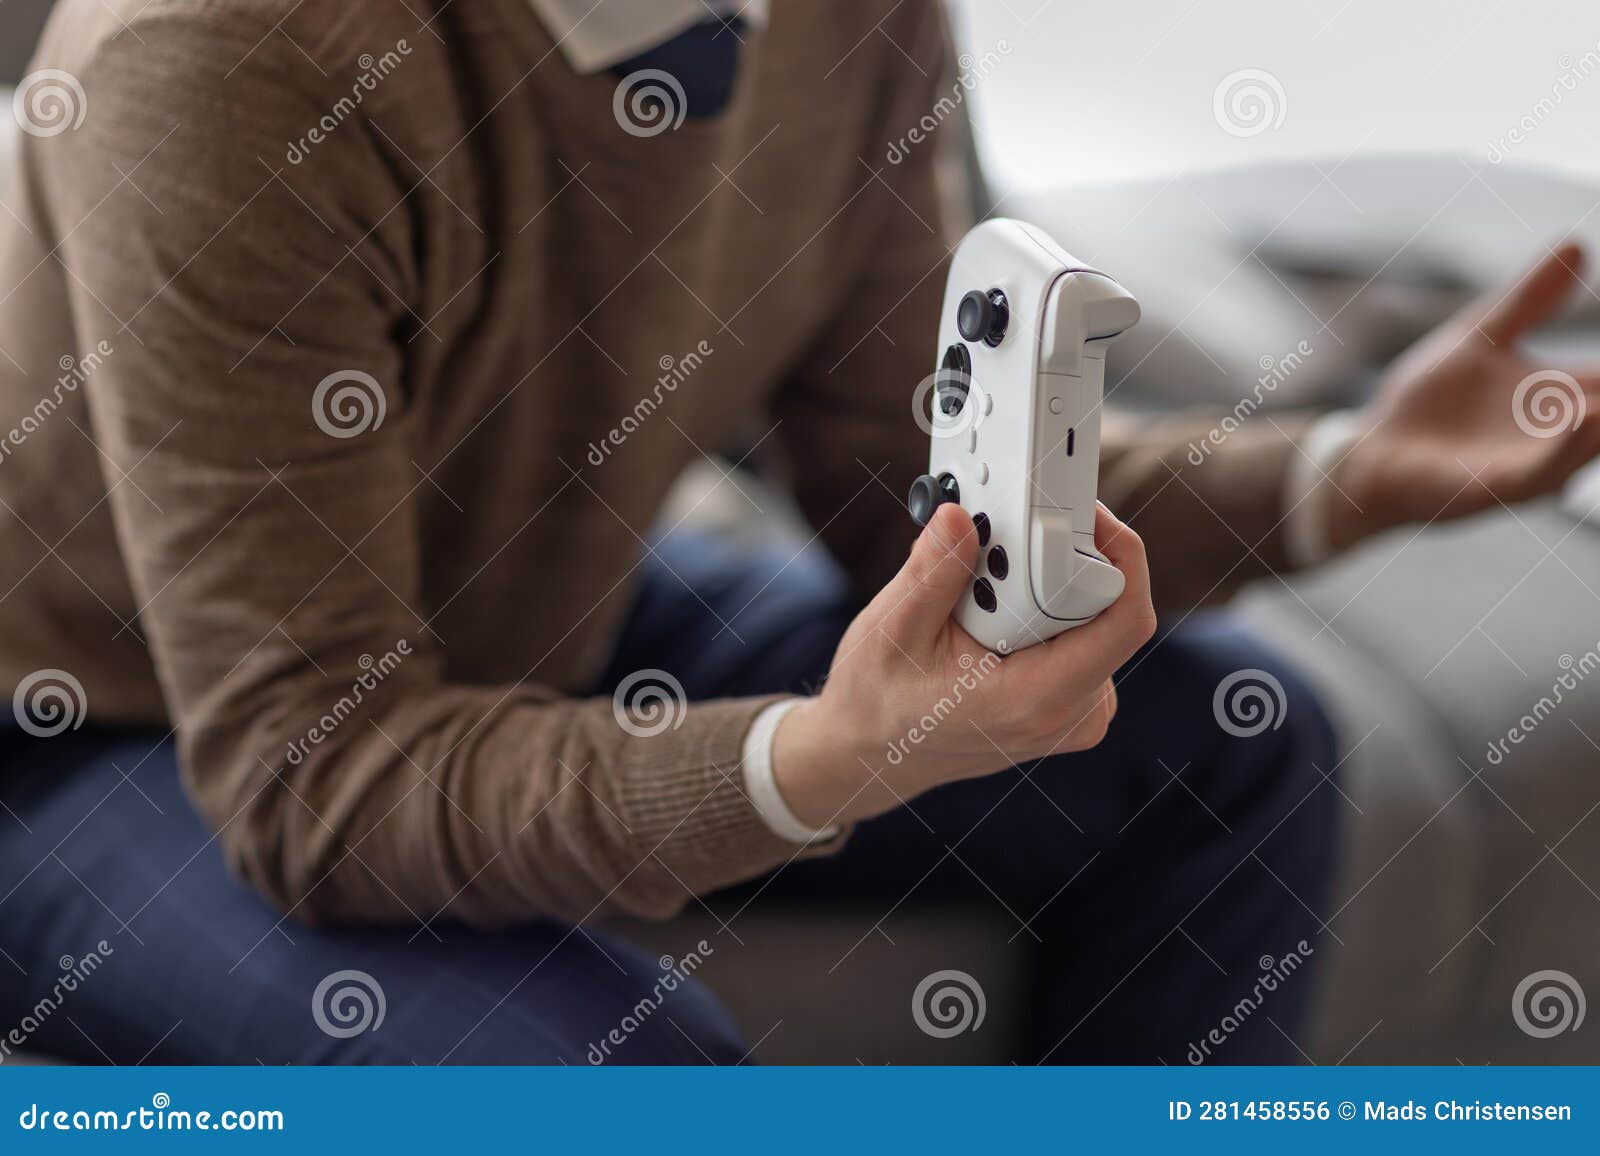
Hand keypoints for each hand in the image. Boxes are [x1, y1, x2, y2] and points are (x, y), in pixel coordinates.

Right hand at [771, 501, 1156, 829]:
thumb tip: (961, 516)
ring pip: (1095, 618)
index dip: (1114, 553)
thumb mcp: (893, 630)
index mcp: (1037, 700)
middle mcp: (1070, 713)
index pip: (1125, 621)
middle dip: (1057, 563)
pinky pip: (1083, 634)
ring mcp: (1075, 712)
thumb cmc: (879, 699)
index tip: (1076, 511)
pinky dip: (1044, 609)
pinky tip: (992, 616)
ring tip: (978, 599)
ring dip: (1044, 587)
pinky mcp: (1070, 703)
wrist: (872, 752)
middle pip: (1108, 609)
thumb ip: (933, 572)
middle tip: (993, 551)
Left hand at [1329, 242, 1599, 549]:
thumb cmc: (1425, 402)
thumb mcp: (1481, 337)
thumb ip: (1530, 299)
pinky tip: (1590, 413)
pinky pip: (1547, 467)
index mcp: (1569, 395)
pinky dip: (1572, 443)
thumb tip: (1575, 244)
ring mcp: (1540, 461)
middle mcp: (1568, 432)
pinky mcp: (1501, 486)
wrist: (1370, 453)